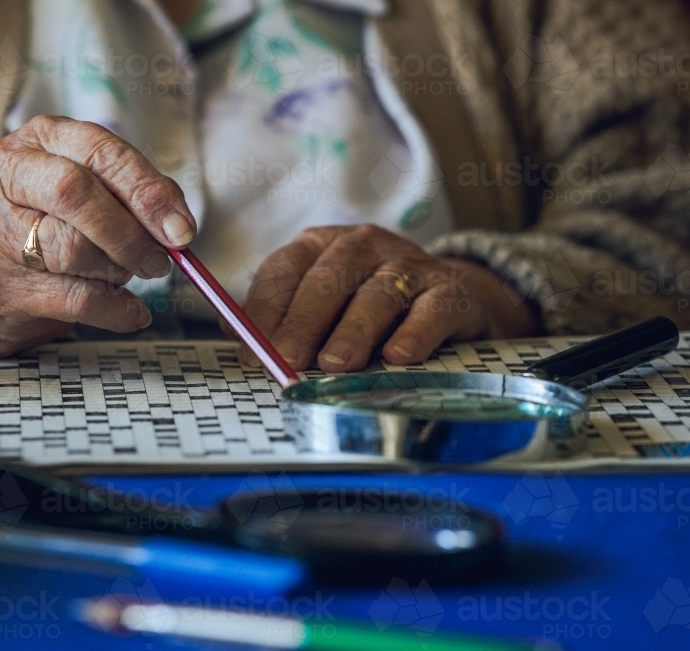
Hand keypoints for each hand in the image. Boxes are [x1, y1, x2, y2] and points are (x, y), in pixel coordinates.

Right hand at [0, 116, 196, 356]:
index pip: (100, 152)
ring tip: (124, 272)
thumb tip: (176, 224)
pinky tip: (130, 310)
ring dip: (118, 270)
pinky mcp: (3, 287)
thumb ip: (138, 193)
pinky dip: (116, 310)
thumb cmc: (56, 218)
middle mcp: (9, 175)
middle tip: (158, 260)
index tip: (181, 228)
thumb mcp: (96, 186)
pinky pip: (76, 300)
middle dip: (129, 233)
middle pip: (75, 194)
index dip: (147, 191)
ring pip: (74, 249)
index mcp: (41, 139)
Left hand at [236, 225, 541, 371]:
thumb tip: (236, 337)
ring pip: (377, 294)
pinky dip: (414, 333)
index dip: (266, 310)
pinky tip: (398, 357)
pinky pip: (430, 310)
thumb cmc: (370, 307)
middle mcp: (362, 246)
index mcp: (321, 246)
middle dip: (303, 323)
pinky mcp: (449, 290)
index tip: (252, 349)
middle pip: (328, 280)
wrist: (452, 298)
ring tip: (335, 364)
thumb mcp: (324, 304)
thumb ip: (282, 317)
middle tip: (287, 359)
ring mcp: (408, 264)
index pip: (285, 270)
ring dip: (354, 331)